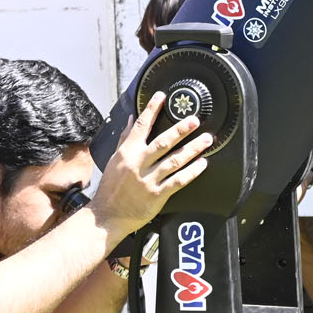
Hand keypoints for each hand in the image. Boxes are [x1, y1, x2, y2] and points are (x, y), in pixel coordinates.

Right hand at [88, 93, 211, 242]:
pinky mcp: (157, 195)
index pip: (141, 126)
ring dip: (192, 149)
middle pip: (163, 142)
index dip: (152, 109)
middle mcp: (138, 164)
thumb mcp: (114, 160)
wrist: (107, 215)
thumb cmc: (110, 188)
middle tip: (194, 120)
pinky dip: (191, 172)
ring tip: (206, 140)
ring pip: (174, 160)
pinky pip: (178, 181)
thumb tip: (130, 119)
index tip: (162, 97)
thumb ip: (125, 139)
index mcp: (127, 153)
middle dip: (180, 130)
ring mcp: (149, 180)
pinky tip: (201, 164)